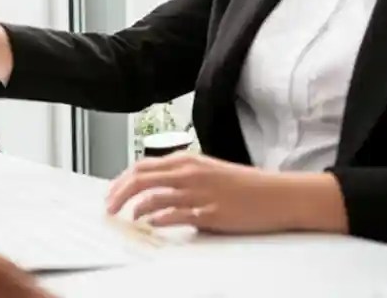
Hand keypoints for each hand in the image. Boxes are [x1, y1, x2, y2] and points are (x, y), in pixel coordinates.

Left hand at [105, 152, 297, 233]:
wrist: (278, 194)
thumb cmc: (245, 185)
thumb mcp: (208, 171)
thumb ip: (181, 178)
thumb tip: (156, 193)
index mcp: (187, 160)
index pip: (142, 166)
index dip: (121, 180)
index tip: (111, 193)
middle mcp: (188, 173)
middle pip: (140, 179)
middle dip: (119, 193)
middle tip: (109, 208)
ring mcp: (198, 192)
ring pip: (153, 197)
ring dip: (134, 209)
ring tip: (128, 219)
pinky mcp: (209, 212)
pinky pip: (175, 215)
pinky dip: (157, 220)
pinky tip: (150, 225)